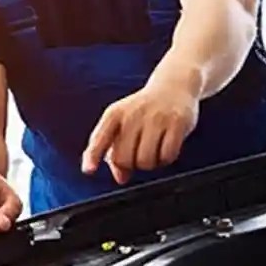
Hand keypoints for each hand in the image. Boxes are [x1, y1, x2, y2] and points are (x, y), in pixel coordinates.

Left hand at [81, 82, 199, 184]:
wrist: (174, 86)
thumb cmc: (143, 111)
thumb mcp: (123, 124)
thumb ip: (115, 151)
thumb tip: (121, 179)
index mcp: (114, 114)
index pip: (100, 137)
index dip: (93, 155)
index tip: (88, 171)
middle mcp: (133, 114)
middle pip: (124, 159)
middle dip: (131, 164)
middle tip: (139, 152)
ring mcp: (156, 118)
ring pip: (146, 161)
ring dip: (150, 164)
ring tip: (153, 150)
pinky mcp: (177, 123)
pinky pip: (167, 156)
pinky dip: (166, 160)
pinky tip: (166, 148)